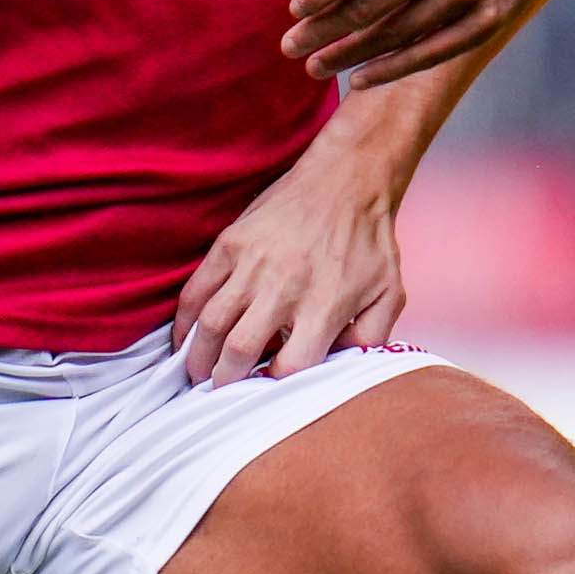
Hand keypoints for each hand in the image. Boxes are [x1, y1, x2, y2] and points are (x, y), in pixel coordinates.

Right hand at [171, 146, 406, 383]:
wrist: (347, 180)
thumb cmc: (370, 243)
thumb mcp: (389, 294)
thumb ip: (371, 339)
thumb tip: (340, 370)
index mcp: (325, 305)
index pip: (290, 367)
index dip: (274, 387)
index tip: (267, 391)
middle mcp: (286, 287)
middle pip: (241, 350)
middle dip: (225, 381)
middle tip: (219, 393)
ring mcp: (253, 263)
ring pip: (211, 324)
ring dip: (198, 357)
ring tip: (198, 374)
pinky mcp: (231, 244)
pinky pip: (196, 290)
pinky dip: (184, 321)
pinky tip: (185, 338)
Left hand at [282, 0, 565, 82]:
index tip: (295, 10)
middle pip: (373, 4)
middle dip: (325, 30)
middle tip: (291, 47)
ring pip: (399, 33)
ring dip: (351, 55)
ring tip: (316, 65)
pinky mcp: (489, 19)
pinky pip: (432, 52)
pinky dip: (393, 69)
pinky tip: (360, 77)